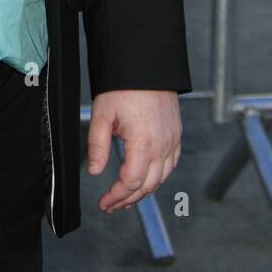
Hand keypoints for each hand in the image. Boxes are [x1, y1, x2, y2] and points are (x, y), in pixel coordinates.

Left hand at [86, 89, 181, 212]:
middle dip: (129, 200)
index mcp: (144, 142)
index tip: (104, 203)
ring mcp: (172, 141)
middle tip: (111, 205)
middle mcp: (162, 145)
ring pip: (161, 178)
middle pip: (148, 186)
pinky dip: (158, 177)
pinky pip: (171, 165)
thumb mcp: (102, 114)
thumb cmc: (124, 86)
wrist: (146, 66)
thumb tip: (95, 171)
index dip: (117, 197)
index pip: (131, 182)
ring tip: (126, 198)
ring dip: (144, 192)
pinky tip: (146, 179)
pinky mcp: (176, 135)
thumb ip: (97, 145)